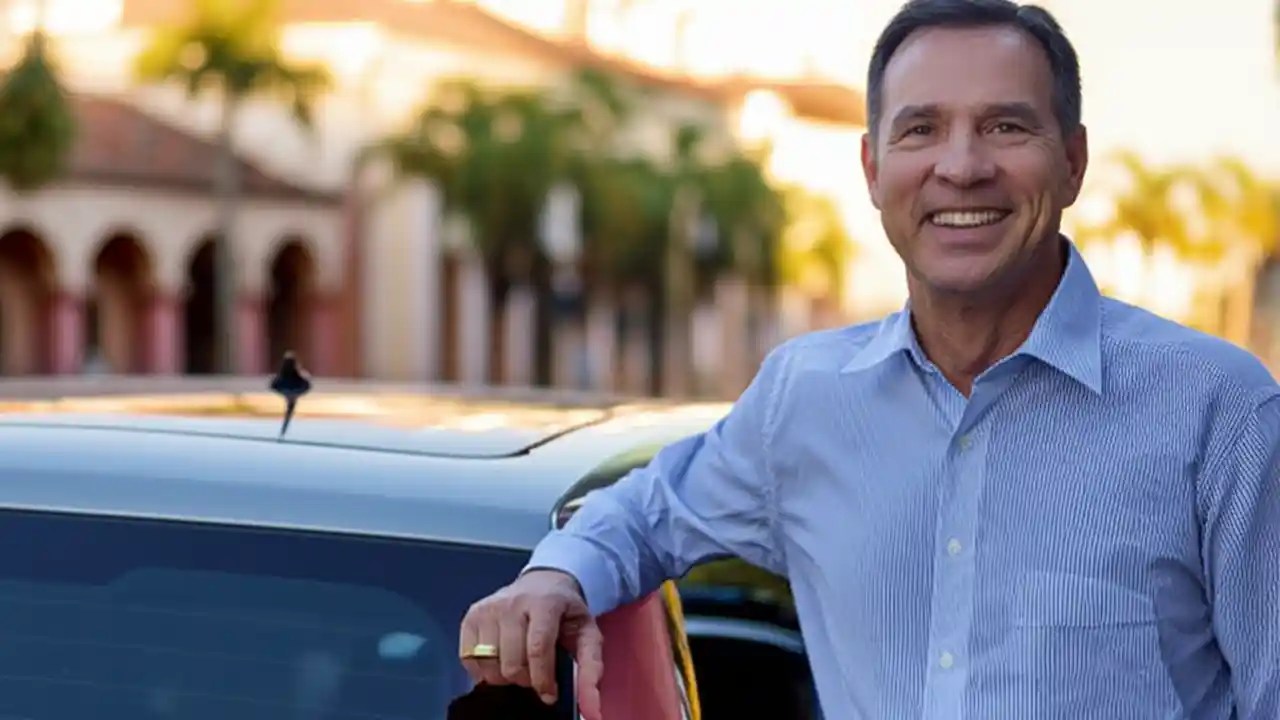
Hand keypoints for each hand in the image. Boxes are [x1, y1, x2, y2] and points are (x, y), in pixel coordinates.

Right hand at [459, 569, 604, 719]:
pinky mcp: (471, 615)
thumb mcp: (587, 635)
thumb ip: (591, 671)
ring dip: (505, 677)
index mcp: (544, 603)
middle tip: (536, 675)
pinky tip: (501, 661)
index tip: (550, 695)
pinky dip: (484, 670)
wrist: (543, 583)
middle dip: (526, 680)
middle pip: (511, 663)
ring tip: (520, 666)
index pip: (537, 649)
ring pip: (489, 664)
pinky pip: (469, 659)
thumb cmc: (565, 614)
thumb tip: (592, 711)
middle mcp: (512, 602)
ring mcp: (488, 608)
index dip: (542, 680)